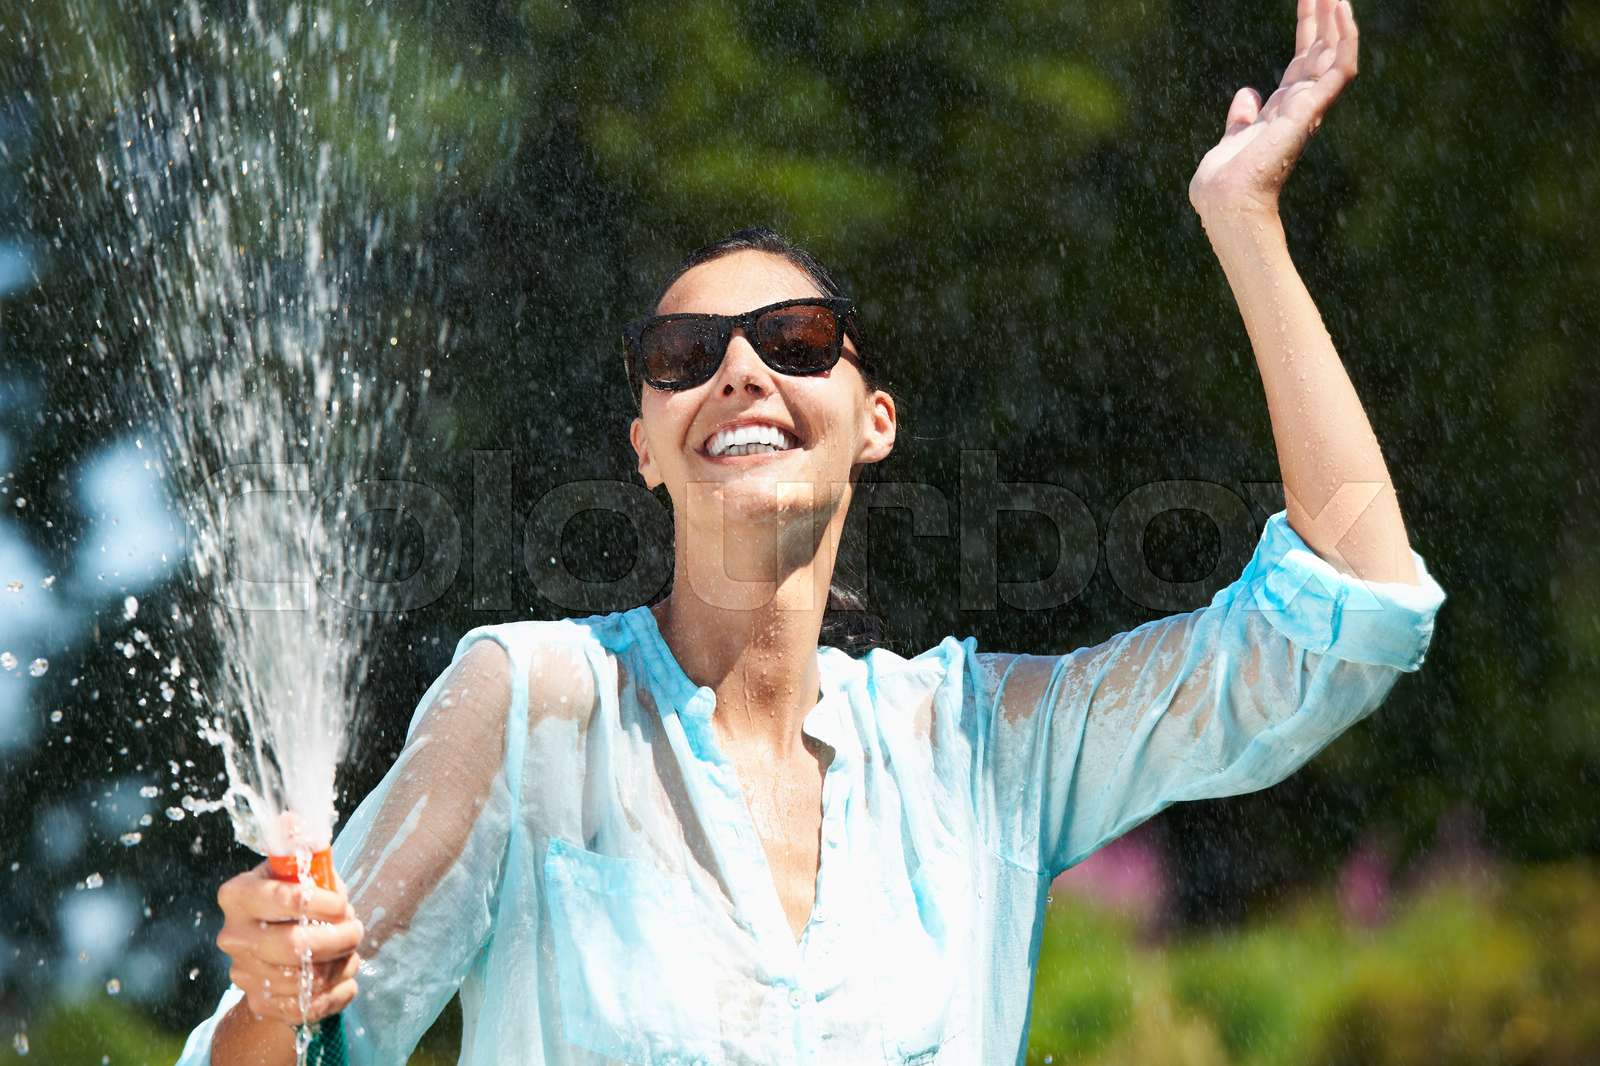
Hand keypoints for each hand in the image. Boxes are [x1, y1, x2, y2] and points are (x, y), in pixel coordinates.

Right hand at [215, 861, 363, 1025]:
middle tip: (355, 931)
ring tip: (350, 953)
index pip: (288, 900)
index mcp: (239, 896)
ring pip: (305, 979)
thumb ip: (317, 872)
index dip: (326, 905)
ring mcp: (244, 972)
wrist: (269, 941)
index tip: (343, 906)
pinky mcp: (258, 1001)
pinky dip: (336, 995)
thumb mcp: (300, 875)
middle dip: (339, 939)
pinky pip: (305, 1007)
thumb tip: (332, 878)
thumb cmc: (292, 900)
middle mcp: (234, 935)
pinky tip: (346, 981)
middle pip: (295, 946)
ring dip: (341, 967)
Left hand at [1188, 0, 1358, 220]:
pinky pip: (1341, 67)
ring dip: (1338, 19)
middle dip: (1325, 16)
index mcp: (1282, 112)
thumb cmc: (1224, 184)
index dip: (1307, 29)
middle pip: (1321, 50)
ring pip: (1335, 52)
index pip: (1302, 61)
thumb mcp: (1231, 141)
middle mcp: (1301, 107)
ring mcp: (1309, 108)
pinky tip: (1341, 9)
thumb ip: (1241, 118)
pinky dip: (1345, 37)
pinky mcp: (1311, 110)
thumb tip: (1247, 93)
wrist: (1225, 202)